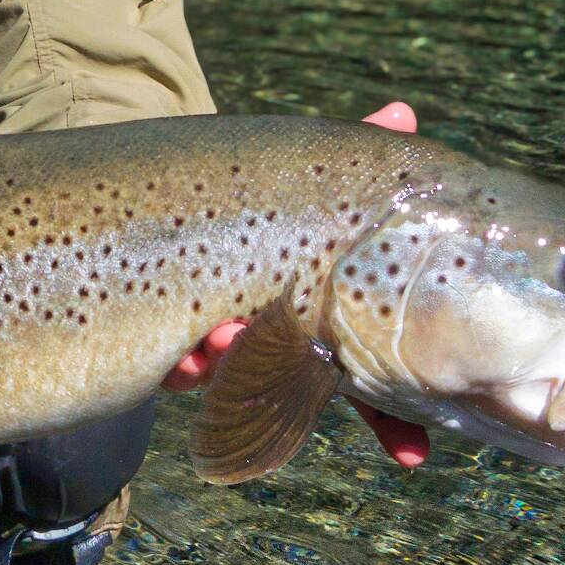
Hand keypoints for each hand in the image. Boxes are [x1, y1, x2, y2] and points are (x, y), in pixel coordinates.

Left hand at [159, 101, 431, 468]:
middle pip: (312, 380)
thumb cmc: (249, 192)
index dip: (392, 412)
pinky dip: (191, 366)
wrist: (151, 205)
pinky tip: (191, 354)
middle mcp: (277, 333)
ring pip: (246, 374)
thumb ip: (350, 146)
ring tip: (227, 342)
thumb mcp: (303, 173)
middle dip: (319, 394)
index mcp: (316, 303)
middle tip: (324, 380)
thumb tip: (402, 112)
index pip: (366, 366)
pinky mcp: (169, 348)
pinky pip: (183, 371)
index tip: (412, 452)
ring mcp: (224, 342)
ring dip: (243, 367)